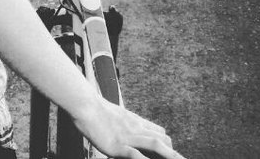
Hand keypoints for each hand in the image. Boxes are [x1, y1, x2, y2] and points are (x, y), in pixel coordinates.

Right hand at [72, 97, 186, 158]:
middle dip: (173, 153)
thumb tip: (124, 129)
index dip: (167, 144)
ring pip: (155, 144)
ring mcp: (128, 137)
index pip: (158, 132)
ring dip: (169, 155)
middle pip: (161, 139)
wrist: (85, 105)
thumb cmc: (95, 109)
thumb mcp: (114, 115)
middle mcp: (135, 128)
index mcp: (134, 122)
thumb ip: (123, 123)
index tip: (173, 153)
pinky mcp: (118, 145)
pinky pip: (136, 154)